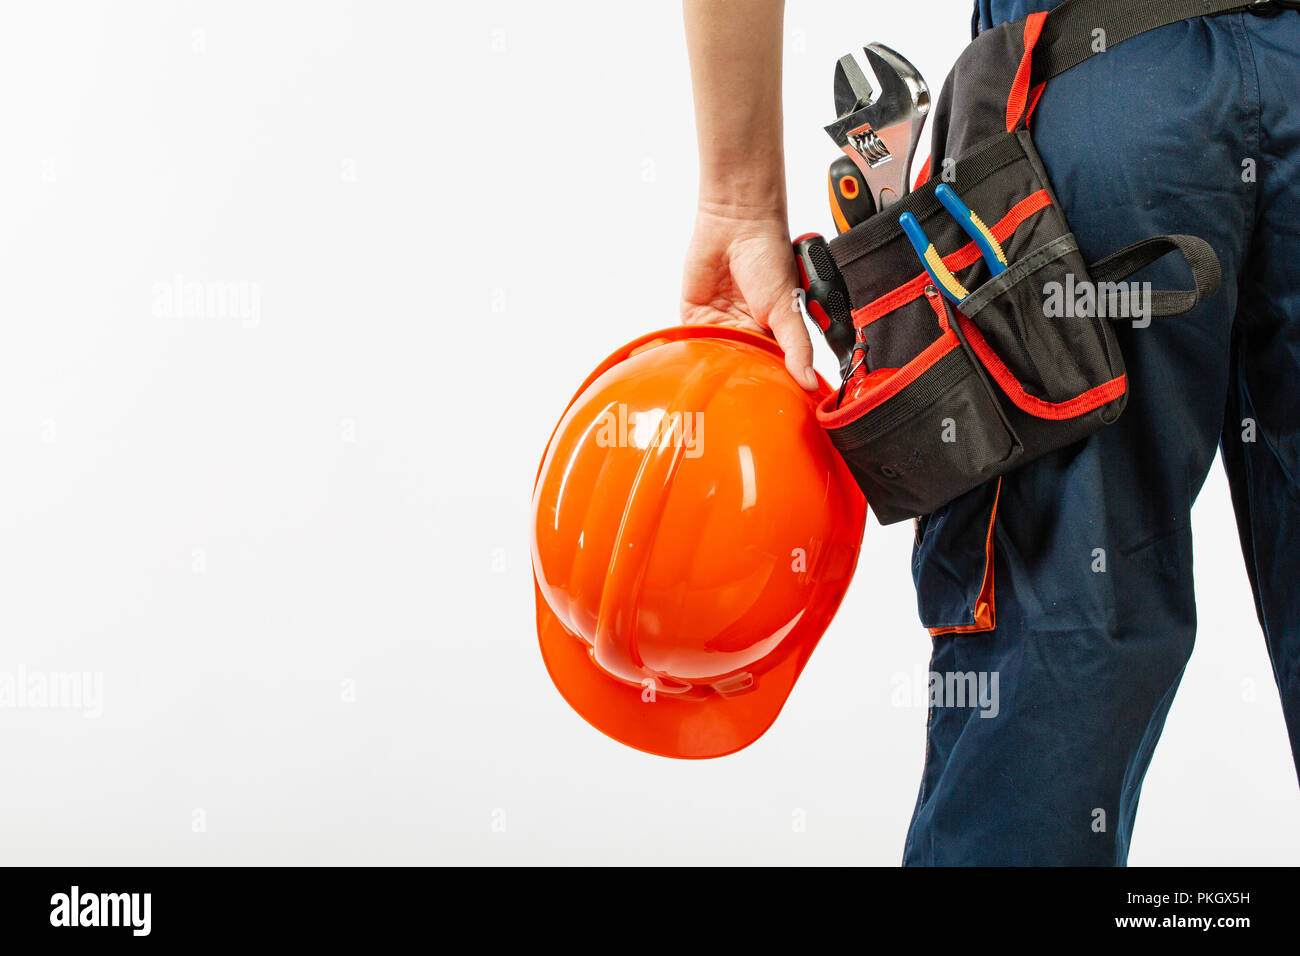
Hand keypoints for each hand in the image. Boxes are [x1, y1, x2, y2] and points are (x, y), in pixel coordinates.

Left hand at [680, 205, 817, 390]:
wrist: (737, 224)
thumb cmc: (769, 256)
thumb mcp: (787, 308)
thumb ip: (797, 348)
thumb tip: (810, 381)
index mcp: (773, 332)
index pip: (772, 368)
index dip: (772, 384)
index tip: (774, 404)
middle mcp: (746, 330)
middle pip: (743, 366)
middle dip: (742, 380)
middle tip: (746, 400)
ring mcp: (720, 325)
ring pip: (718, 358)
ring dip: (719, 367)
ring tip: (724, 385)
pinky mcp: (695, 317)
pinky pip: (694, 342)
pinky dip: (696, 353)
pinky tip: (701, 367)